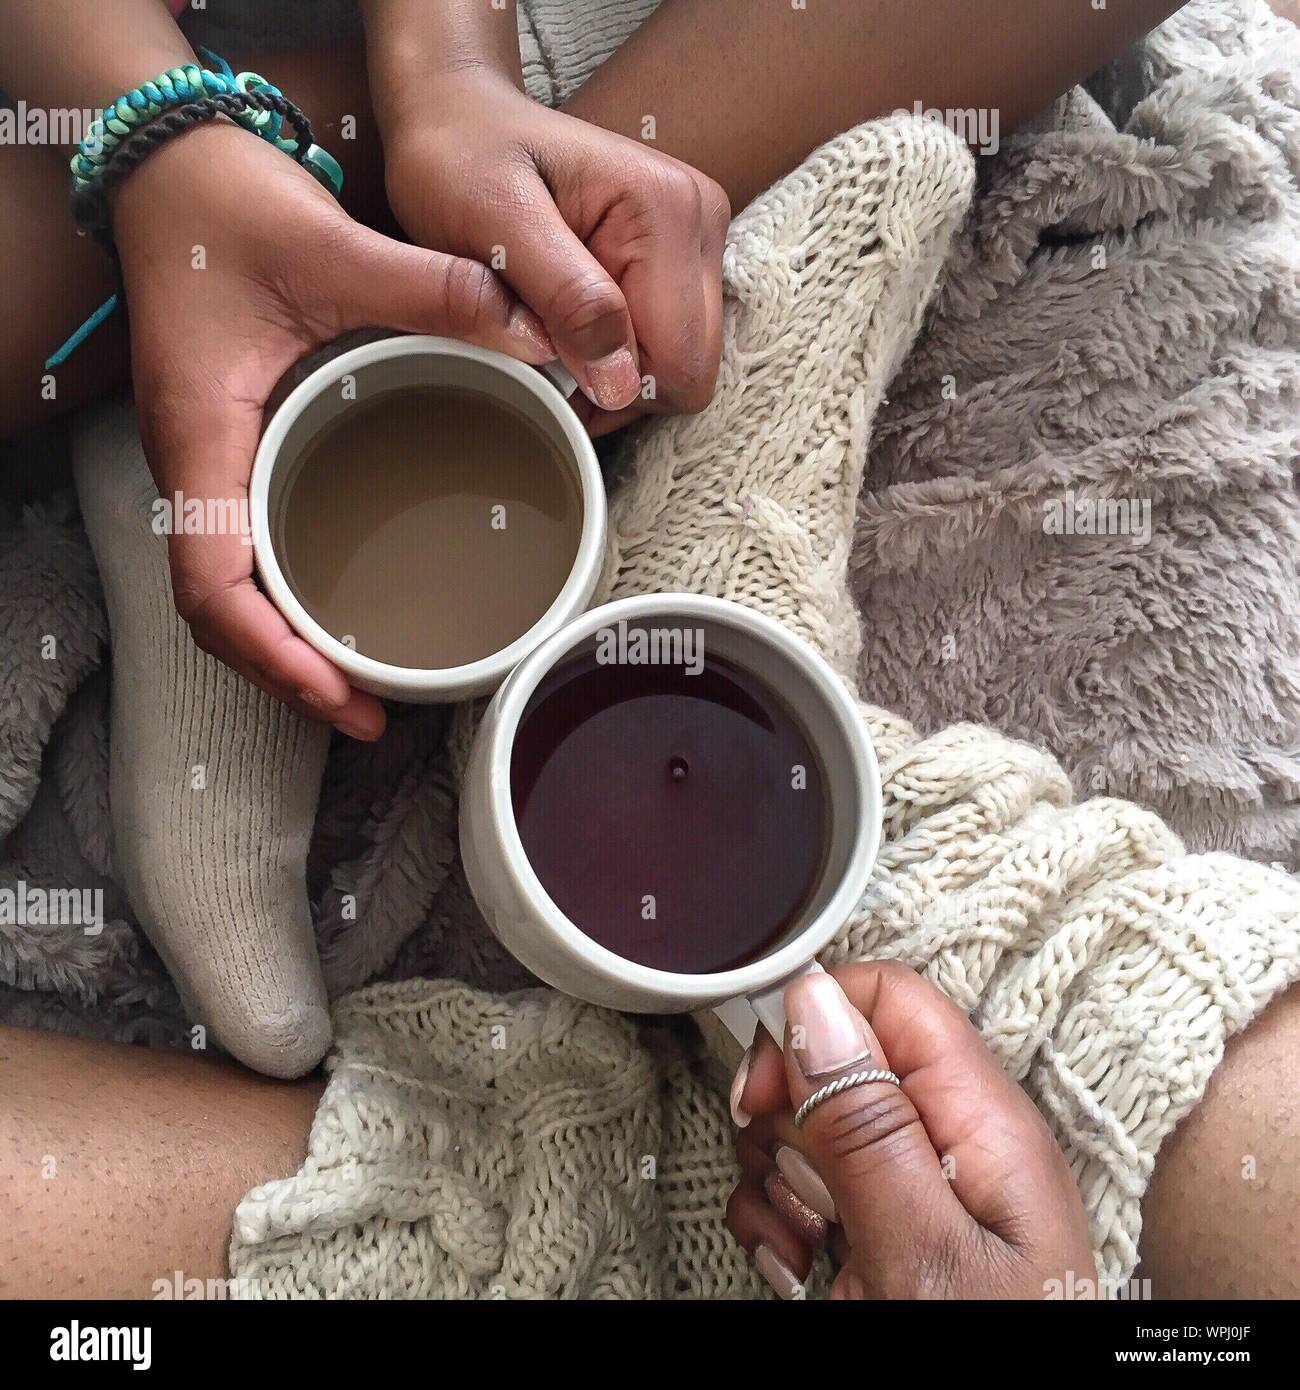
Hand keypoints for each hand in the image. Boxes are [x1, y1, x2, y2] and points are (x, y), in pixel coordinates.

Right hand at [114, 123, 553, 734]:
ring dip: (286, 643)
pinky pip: (250, 543)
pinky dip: (289, 592)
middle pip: (220, 611)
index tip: (342, 696)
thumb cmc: (226, 207)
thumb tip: (529, 334)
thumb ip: (430, 289)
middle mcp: (199, 464)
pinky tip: (341, 601)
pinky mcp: (236, 444)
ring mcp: (214, 459)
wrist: (176, 166)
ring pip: (232, 586)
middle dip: (287, 671)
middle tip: (369, 712)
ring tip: (358, 683)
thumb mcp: (330, 244)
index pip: (214, 586)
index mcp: (205, 437)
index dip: (274, 655)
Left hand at [382, 70, 729, 435]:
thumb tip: (621, 383)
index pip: (679, 364)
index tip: (544, 370)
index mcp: (668, 210)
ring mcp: (696, 239)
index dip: (612, 391)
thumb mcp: (497, 225)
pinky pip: (663, 343)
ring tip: (550, 328)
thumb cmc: (460, 160)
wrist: (456, 117)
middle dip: (614, 384)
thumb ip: (566, 299)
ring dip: (611, 370)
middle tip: (542, 352)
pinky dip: (614, 353)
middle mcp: (700, 221)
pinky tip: (569, 322)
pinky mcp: (678, 257)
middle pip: (688, 370)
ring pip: (678, 364)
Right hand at [727, 963, 1095, 1298]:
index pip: (889, 998)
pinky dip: (782, 1224)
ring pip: (808, 1126)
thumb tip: (814, 1002)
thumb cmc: (991, 1356)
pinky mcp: (878, 1231)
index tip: (768, 1086)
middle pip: (836, 1059)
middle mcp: (950, 1143)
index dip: (815, 1023)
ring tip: (811, 1244)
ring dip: (781, 1182)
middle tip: (800, 1182)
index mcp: (982, 1122)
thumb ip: (869, 1122)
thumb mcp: (925, 1253)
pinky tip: (803, 1265)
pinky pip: (803, 1188)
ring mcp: (912, 1190)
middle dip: (789, 1118)